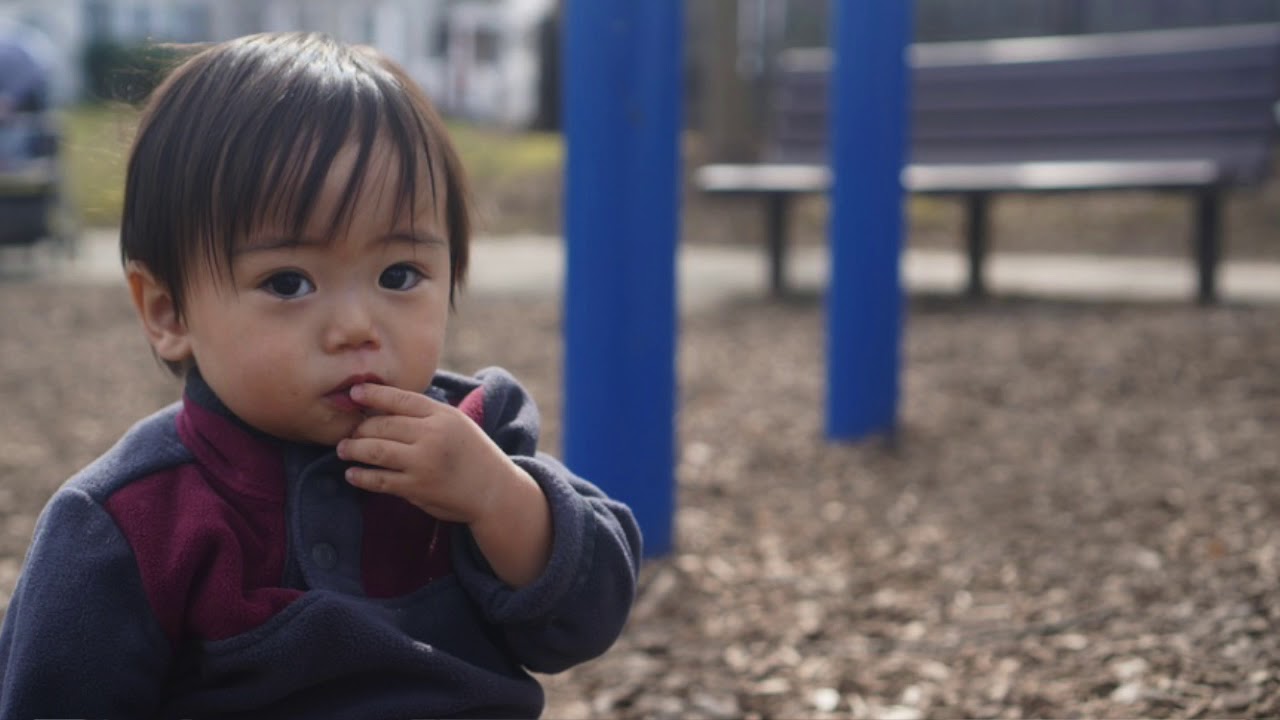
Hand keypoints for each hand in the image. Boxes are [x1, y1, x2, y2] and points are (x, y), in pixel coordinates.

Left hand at [337, 383, 515, 522]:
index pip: (400, 399)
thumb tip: (383, 408)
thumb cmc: (473, 455)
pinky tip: (353, 474)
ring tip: (343, 450)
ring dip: (353, 449)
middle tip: (348, 432)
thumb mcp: (457, 423)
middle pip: (382, 424)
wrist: (494, 491)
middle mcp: (432, 435)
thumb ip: (427, 415)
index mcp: (442, 415)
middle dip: (359, 428)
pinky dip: (362, 476)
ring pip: (376, 450)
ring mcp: (423, 462)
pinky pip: (380, 479)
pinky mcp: (417, 487)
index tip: (353, 393)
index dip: (373, 394)